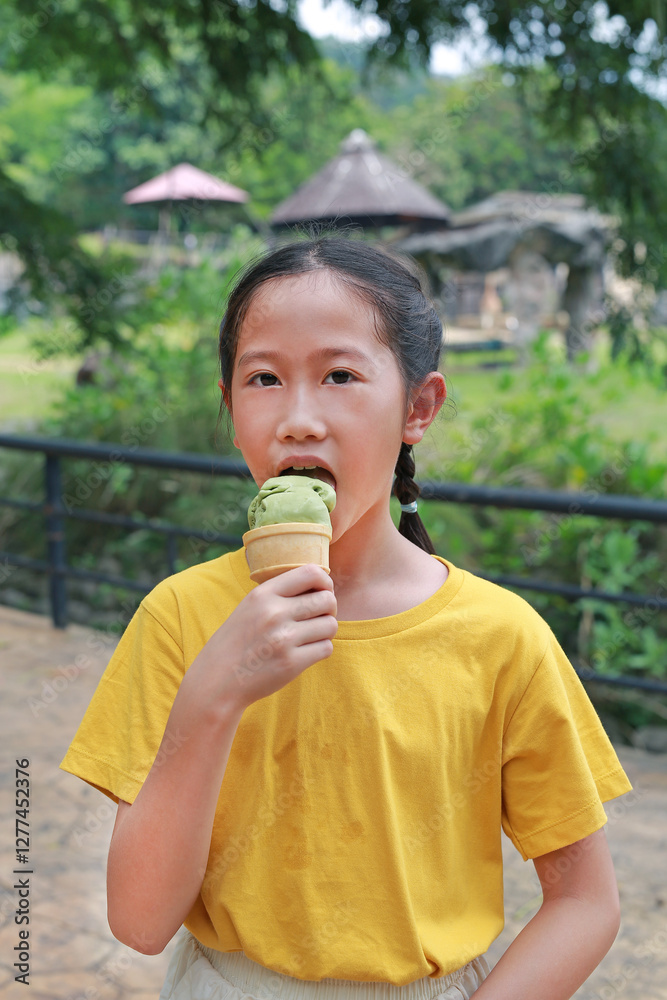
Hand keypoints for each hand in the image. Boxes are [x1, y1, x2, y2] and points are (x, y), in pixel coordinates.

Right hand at [185, 563, 337, 712]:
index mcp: (263, 594)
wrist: (216, 681)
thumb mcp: (250, 607)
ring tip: (310, 636)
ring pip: (331, 625)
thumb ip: (280, 594)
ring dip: (326, 631)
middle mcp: (274, 613)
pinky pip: (326, 648)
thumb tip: (321, 586)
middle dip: (329, 609)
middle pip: (327, 599)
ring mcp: (284, 639)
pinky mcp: (291, 663)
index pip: (311, 572)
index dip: (325, 582)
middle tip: (318, 617)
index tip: (321, 592)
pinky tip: (305, 651)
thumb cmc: (237, 642)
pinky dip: (320, 649)